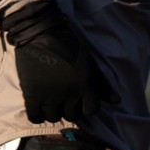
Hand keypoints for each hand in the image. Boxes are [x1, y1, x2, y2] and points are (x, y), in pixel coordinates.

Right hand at [2, 0, 98, 124]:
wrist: (41, 33)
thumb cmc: (69, 45)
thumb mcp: (89, 63)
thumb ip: (102, 84)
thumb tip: (116, 101)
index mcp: (85, 84)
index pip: (91, 110)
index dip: (86, 107)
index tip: (80, 100)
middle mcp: (69, 93)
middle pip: (72, 115)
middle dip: (69, 109)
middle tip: (64, 99)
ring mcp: (50, 95)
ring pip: (53, 117)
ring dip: (53, 112)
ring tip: (50, 102)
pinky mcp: (32, 94)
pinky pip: (35, 116)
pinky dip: (37, 116)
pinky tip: (38, 107)